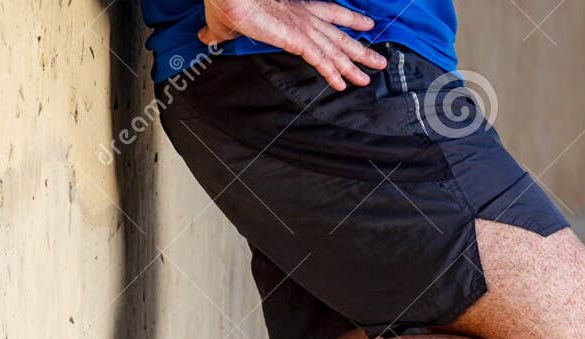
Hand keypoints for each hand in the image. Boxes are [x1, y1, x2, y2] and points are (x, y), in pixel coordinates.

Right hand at [200, 0, 386, 90]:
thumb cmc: (226, 1)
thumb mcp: (224, 22)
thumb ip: (221, 32)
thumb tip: (206, 36)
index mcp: (293, 8)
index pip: (329, 13)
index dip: (349, 20)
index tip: (365, 24)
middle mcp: (303, 17)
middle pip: (339, 35)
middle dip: (359, 50)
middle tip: (378, 61)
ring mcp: (302, 28)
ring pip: (335, 50)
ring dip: (353, 66)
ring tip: (369, 79)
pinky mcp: (296, 39)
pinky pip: (320, 59)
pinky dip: (332, 73)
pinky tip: (342, 85)